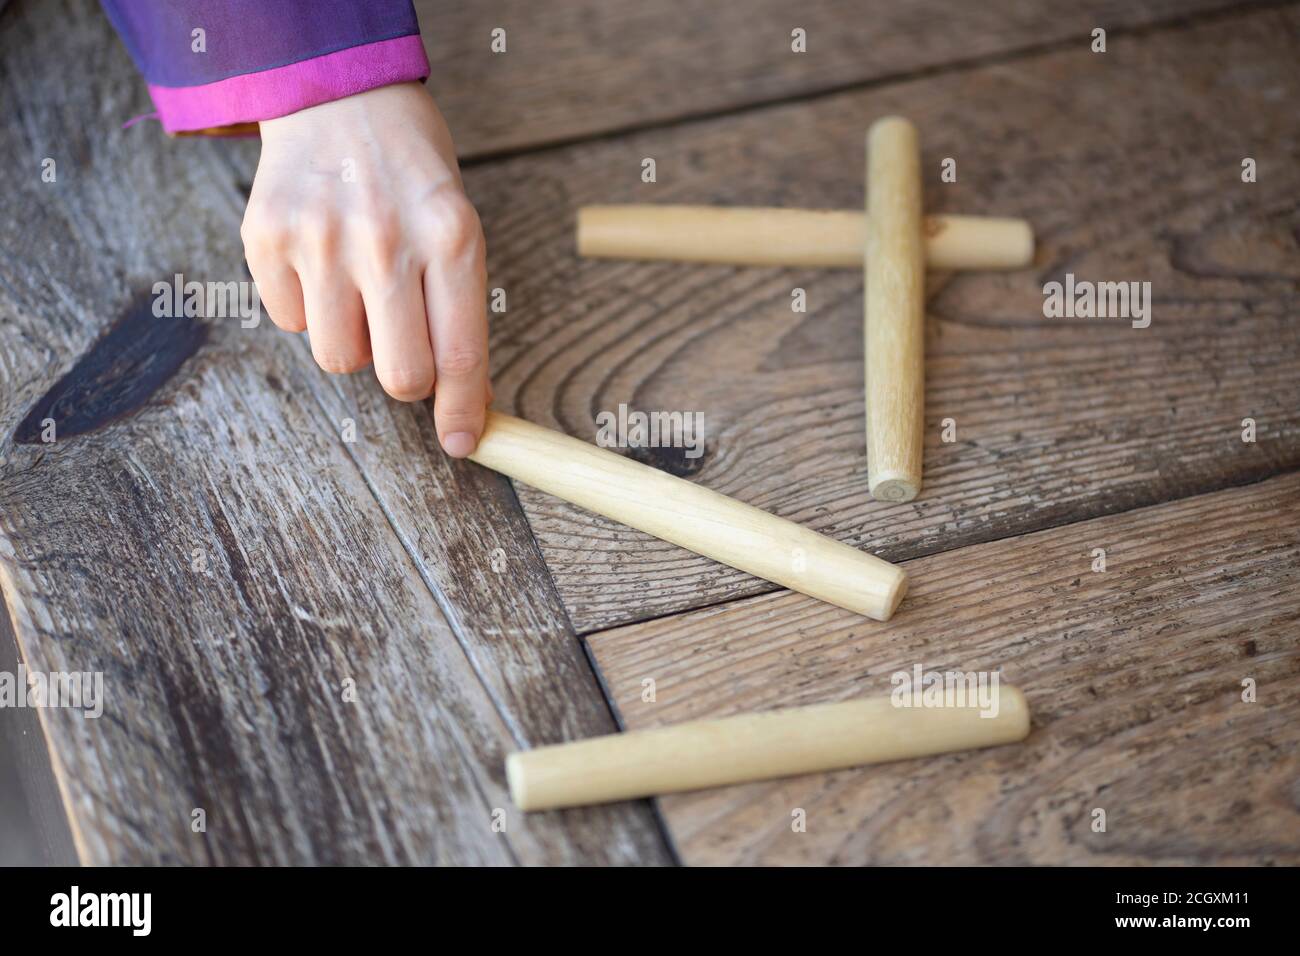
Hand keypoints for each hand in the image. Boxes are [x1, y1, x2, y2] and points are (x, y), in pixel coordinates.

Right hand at [243, 82, 488, 457]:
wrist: (336, 93)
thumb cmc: (410, 171)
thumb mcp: (457, 225)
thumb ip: (463, 311)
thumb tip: (468, 402)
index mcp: (451, 236)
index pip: (459, 355)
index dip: (462, 413)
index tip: (461, 443)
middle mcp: (386, 240)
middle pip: (400, 375)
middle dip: (407, 378)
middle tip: (405, 346)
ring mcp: (320, 239)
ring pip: (339, 359)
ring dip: (354, 339)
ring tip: (359, 284)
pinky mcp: (266, 238)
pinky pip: (291, 323)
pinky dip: (309, 308)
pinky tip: (320, 259)